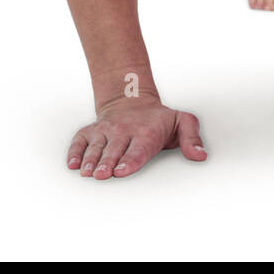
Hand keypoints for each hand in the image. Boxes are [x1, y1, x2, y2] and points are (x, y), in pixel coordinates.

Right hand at [66, 95, 207, 179]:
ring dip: (91, 160)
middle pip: (114, 150)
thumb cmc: (159, 119)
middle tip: (102, 175)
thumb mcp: (183, 122)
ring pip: (96, 147)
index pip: (138, 149)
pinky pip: (79, 141)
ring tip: (87, 172)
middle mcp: (123, 130)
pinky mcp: (91, 131)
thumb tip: (200, 155)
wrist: (132, 98)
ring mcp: (105, 131)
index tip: (121, 171)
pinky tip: (73, 164)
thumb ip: (192, 139)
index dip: (129, 161)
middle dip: (107, 163)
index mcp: (146, 132)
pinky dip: (74, 152)